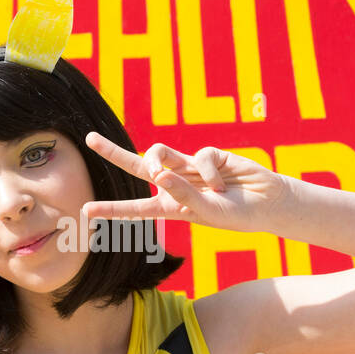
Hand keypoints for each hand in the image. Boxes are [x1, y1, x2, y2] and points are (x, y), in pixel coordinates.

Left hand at [82, 132, 292, 232]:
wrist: (268, 203)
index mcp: (172, 207)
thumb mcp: (208, 212)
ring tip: (165, 173)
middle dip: (113, 152)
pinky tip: (222, 183)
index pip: (136, 208)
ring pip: (160, 153)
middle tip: (90, 139)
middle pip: (137, 167)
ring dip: (158, 159)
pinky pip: (198, 156)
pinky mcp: (207, 155)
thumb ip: (183, 194)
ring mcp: (189, 168)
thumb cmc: (238, 215)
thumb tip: (158, 174)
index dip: (111, 209)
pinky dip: (208, 171)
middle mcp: (176, 185)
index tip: (86, 210)